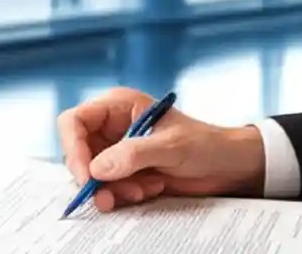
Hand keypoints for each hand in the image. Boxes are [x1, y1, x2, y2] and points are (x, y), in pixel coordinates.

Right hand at [57, 87, 265, 212]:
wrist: (227, 166)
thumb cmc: (205, 144)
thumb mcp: (172, 147)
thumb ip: (134, 155)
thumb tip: (96, 168)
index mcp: (119, 105)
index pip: (74, 122)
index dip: (74, 149)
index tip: (87, 176)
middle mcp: (113, 126)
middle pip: (79, 153)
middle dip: (95, 178)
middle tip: (114, 195)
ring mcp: (118, 151)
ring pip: (92, 176)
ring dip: (113, 190)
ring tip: (144, 189)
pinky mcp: (125, 172)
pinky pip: (108, 188)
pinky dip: (124, 195)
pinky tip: (151, 189)